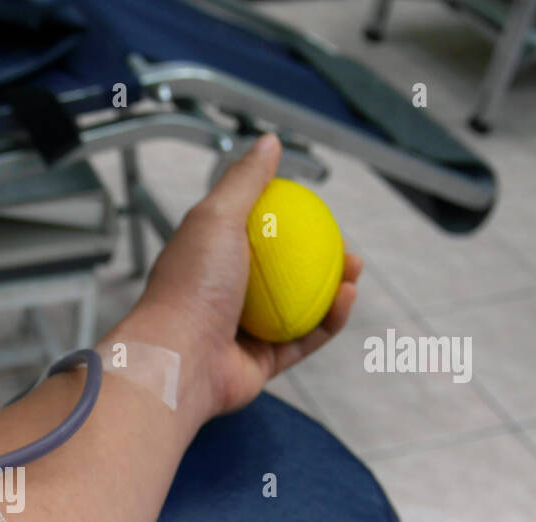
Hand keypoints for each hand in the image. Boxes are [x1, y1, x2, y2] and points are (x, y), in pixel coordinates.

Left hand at [126, 133, 361, 418]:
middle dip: (319, 259)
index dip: (286, 222)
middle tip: (346, 244)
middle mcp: (222, 297)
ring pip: (299, 308)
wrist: (179, 359)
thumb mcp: (217, 216)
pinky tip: (348, 298)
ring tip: (355, 268)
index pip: (251, 235)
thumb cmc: (190, 286)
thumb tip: (269, 142)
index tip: (317, 210)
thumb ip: (245, 180)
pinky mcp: (259, 364)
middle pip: (280, 274)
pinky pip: (303, 340)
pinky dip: (329, 320)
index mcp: (207, 263)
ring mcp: (240, 333)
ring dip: (333, 288)